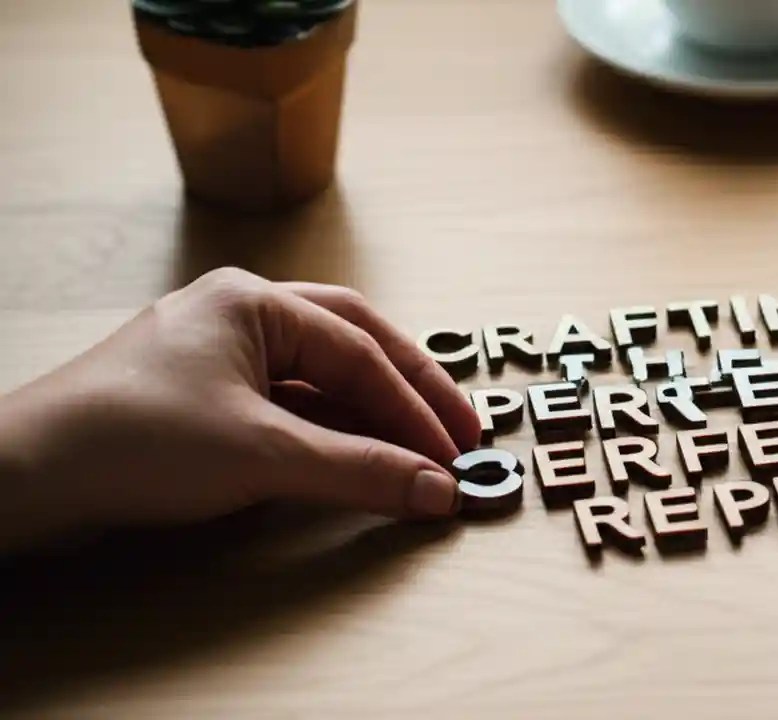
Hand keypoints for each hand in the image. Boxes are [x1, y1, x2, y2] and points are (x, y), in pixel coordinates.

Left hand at [0, 268, 480, 550]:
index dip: (417, 406)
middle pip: (353, 345)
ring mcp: (219, 356)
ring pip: (321, 376)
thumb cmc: (132, 440)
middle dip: (410, 393)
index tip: (456, 455)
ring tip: (421, 448)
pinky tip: (358, 455)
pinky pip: (288, 405)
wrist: (24, 478)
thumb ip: (360, 470)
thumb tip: (437, 490)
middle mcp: (241, 315)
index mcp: (255, 301)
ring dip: (372, 413)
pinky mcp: (202, 398)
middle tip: (460, 436)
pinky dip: (330, 430)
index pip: (362, 351)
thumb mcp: (262, 455)